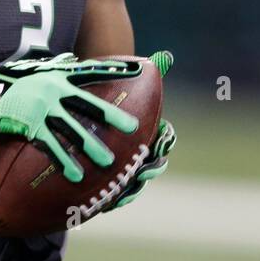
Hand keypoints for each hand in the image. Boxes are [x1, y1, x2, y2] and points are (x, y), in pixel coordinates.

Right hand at [0, 52, 142, 180]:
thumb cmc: (15, 79)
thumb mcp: (39, 68)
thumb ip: (59, 68)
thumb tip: (77, 60)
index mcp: (59, 75)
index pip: (91, 72)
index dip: (113, 70)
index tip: (136, 70)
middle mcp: (54, 90)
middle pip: (88, 105)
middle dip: (111, 116)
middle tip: (132, 128)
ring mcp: (42, 108)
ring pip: (72, 130)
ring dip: (91, 146)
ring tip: (108, 162)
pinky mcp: (30, 124)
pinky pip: (50, 145)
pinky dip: (63, 160)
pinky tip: (75, 175)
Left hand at [105, 50, 175, 211]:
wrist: (94, 115)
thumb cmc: (114, 98)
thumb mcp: (127, 83)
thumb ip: (146, 70)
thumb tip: (166, 55)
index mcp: (151, 132)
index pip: (165, 139)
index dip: (164, 144)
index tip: (158, 145)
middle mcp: (143, 153)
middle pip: (151, 166)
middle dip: (147, 173)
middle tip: (140, 173)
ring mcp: (127, 168)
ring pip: (134, 184)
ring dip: (129, 191)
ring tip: (120, 195)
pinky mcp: (111, 180)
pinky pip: (115, 194)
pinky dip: (111, 200)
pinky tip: (103, 204)